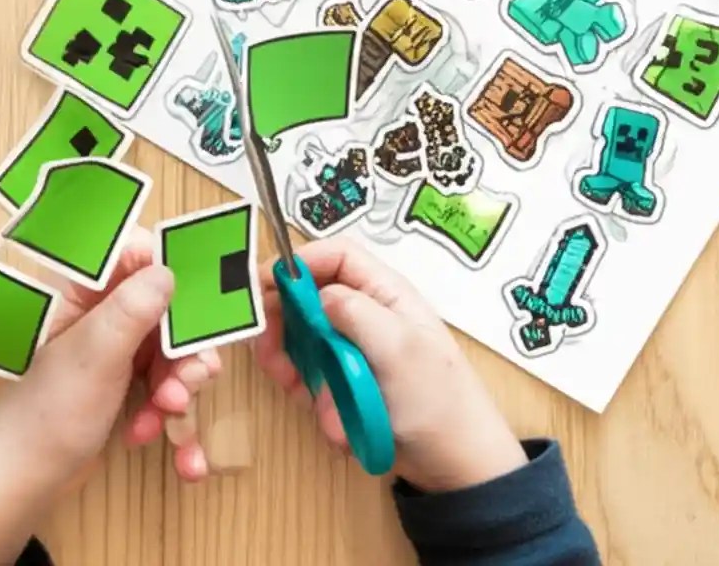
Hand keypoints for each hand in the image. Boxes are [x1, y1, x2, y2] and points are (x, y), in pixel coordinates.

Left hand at [0, 232, 220, 562]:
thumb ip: (131, 310)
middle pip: (165, 307)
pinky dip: (168, 411)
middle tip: (186, 383)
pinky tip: (163, 440)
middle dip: (182, 349)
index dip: (172, 275)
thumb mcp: (94, 358)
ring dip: (177, 384)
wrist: (25, 482)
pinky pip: (161, 382)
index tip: (198, 306)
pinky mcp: (121, 379)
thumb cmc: (44, 417)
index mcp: (77, 291)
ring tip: (167, 415)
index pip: (135, 255)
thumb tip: (167, 270)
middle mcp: (97, 312)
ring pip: (169, 348)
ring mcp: (111, 346)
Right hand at [256, 239, 526, 492]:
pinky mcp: (342, 382)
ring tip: (296, 391)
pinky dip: (310, 396)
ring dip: (293, 366)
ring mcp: (351, 350)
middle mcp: (365, 314)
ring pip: (301, 341)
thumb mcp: (399, 348)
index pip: (336, 256)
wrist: (454, 462)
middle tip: (266, 347)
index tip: (264, 286)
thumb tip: (316, 292)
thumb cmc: (435, 398)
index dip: (299, 262)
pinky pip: (310, 378)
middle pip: (307, 296)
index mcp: (384, 294)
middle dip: (283, 321)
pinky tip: (327, 419)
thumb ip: (356, 312)